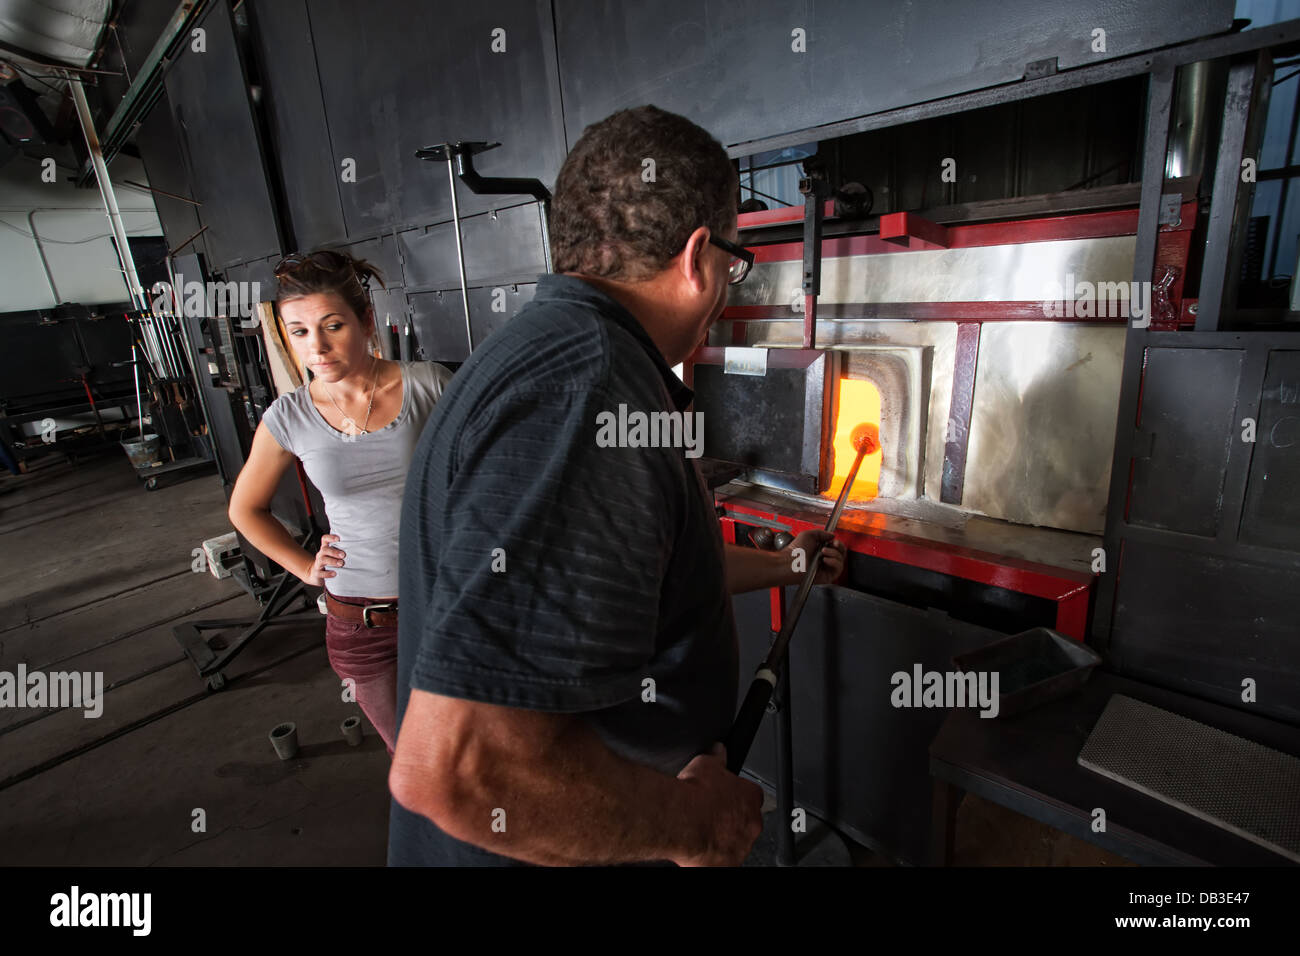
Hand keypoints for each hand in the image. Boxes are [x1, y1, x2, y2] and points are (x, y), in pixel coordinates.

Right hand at [304, 533, 344, 585]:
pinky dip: (328, 573)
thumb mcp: (333, 556)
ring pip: (322, 560)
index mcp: (325, 549)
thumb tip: (357, 548)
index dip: (330, 537)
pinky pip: (320, 573)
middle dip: (334, 552)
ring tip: (341, 564)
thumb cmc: (329, 563)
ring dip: (332, 561)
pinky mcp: (317, 573)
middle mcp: (321, 555)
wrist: (315, 575)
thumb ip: (341, 551)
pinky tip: (334, 573)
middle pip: (324, 549)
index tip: (338, 539)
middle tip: (343, 555)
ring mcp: (318, 564)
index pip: (325, 539)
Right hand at [672, 743, 763, 865]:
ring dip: (724, 838)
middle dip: (731, 819)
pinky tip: (700, 847)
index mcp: (751, 797)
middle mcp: (752, 823)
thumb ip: (717, 757)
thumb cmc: (694, 794)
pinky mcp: (729, 864)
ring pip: (736, 842)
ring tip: (702, 831)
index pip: (751, 796)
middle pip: (746, 821)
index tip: (722, 798)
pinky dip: (714, 856)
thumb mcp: (705, 764)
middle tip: (711, 816)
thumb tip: (718, 749)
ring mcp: (742, 846)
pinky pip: (724, 860)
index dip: (735, 797)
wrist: (681, 820)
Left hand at [785, 529, 845, 584]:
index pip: (836, 547)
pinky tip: (826, 559)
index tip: (834, 541)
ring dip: (834, 554)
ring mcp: (826, 568)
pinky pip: (838, 569)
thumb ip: (822, 533)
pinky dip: (834, 562)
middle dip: (839, 547)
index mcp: (820, 550)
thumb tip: (832, 535)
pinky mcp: (828, 576)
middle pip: (841, 553)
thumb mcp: (808, 535)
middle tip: (832, 544)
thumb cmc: (796, 551)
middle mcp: (824, 559)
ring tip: (823, 551)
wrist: (792, 562)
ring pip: (840, 560)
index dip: (837, 543)